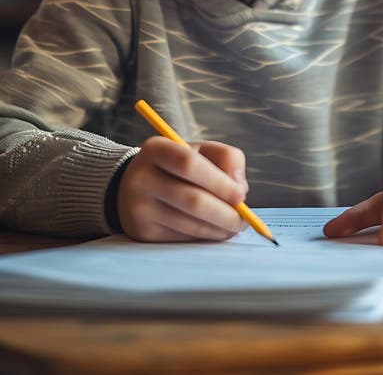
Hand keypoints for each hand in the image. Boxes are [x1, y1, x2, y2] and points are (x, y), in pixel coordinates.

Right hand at [117, 136, 248, 241]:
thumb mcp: (198, 150)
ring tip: (234, 225)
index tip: (241, 194)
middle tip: (244, 219)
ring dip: (219, 229)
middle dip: (225, 213)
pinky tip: (215, 231)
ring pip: (190, 224)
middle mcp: (142, 178)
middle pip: (192, 200)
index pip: (189, 164)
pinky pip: (183, 239)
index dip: (220, 182)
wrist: (132, 186)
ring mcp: (139, 208)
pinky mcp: (143, 233)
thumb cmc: (176, 166)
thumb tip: (240, 188)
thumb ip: (226, 158)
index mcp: (156, 149)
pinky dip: (205, 237)